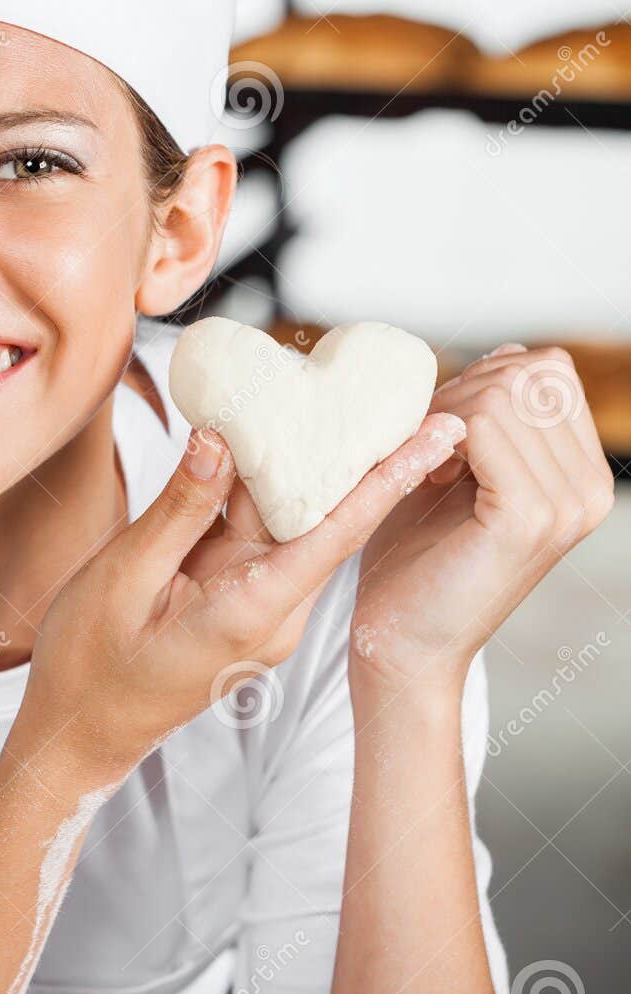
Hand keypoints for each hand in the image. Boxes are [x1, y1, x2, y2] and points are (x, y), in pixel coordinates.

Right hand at [18, 412, 463, 785]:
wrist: (79, 731)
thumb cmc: (90, 666)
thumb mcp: (125, 578)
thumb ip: (178, 509)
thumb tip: (220, 442)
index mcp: (255, 611)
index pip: (339, 533)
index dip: (391, 478)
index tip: (440, 436)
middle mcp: (273, 611)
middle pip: (323, 518)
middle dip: (357, 455)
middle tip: (399, 392)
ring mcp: (258, 606)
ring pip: (288, 519)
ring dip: (300, 464)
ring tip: (331, 395)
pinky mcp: (238, 598)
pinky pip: (257, 531)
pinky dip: (257, 486)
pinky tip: (259, 439)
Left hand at [351, 344, 614, 691]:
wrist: (403, 640)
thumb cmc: (422, 553)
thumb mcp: (467, 467)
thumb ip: (496, 414)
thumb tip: (510, 353)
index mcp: (586, 476)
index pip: (550, 370)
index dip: (485, 377)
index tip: (443, 425)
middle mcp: (590, 490)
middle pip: (528, 374)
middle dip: (462, 390)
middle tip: (424, 443)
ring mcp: (566, 505)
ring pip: (500, 396)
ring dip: (443, 414)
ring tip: (425, 463)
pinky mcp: (528, 518)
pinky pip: (481, 427)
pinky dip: (438, 434)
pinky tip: (426, 474)